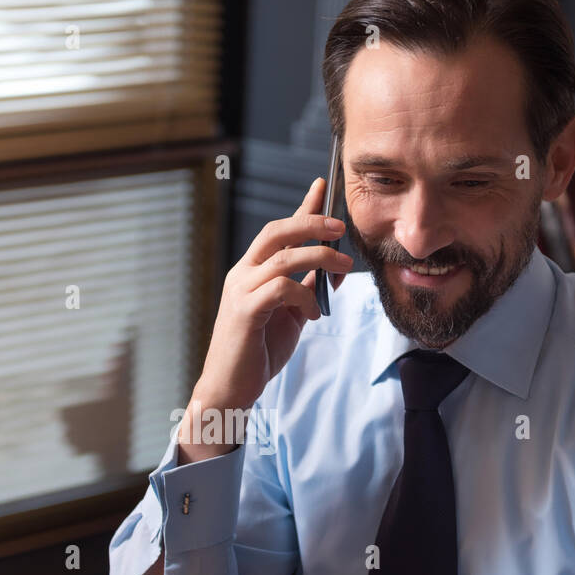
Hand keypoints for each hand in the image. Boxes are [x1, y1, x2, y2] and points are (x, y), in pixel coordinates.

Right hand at [182, 177, 353, 461]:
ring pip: (283, 257)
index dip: (302, 207)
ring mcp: (241, 291)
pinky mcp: (245, 312)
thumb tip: (333, 268)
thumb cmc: (258, 352)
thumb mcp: (290, 315)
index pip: (278, 230)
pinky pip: (281, 289)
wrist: (230, 388)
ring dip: (319, 257)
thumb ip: (306, 289)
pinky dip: (305, 295)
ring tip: (343, 267)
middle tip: (340, 227)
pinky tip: (316, 312)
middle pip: (277, 232)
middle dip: (311, 223)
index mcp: (251, 271)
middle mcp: (242, 274)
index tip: (322, 185)